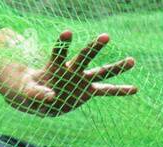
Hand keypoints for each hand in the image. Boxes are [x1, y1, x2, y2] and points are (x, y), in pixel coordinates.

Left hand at [3, 31, 136, 115]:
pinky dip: (119, 91)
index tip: (67, 33)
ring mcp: (82, 80)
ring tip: (132, 61)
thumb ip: (36, 93)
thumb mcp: (28, 92)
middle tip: (106, 36)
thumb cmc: (30, 90)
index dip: (62, 44)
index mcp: (55, 66)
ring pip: (101, 71)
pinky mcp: (87, 91)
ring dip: (116, 67)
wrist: (40, 97)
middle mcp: (72, 70)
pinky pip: (106, 91)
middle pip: (85, 57)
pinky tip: (135, 89)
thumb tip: (51, 97)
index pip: (59, 52)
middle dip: (94, 47)